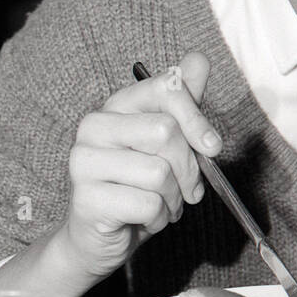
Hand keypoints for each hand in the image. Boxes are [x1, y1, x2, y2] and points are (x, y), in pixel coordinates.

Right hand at [60, 51, 219, 280]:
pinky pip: (147, 205)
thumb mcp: (165, 142)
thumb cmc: (136, 185)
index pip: (165, 88)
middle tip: (188, 188)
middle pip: (165, 131)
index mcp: (115, 106)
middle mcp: (93, 127)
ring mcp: (84, 162)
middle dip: (189, 168)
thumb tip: (198, 59)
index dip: (196, 117)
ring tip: (164, 204)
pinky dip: (159, 218)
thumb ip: (182, 101)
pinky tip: (146, 219)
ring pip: (158, 172)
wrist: (98, 237)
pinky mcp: (86, 199)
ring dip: (174, 198)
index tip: (212, 146)